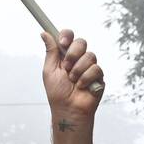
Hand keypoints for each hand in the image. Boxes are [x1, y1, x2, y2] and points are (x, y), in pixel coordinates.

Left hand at [42, 29, 103, 143]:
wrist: (68, 109)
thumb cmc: (57, 93)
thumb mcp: (50, 70)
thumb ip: (50, 51)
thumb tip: (44, 33)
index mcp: (65, 56)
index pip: (69, 37)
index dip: (67, 36)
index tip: (63, 42)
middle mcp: (78, 59)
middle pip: (81, 42)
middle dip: (72, 54)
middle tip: (66, 67)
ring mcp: (89, 67)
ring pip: (89, 55)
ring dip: (78, 70)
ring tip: (73, 81)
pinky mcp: (99, 76)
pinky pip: (96, 69)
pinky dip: (86, 79)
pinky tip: (82, 87)